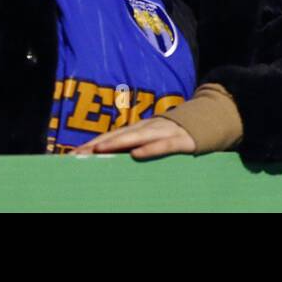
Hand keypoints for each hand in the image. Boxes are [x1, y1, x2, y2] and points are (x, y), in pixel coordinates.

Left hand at [76, 116, 196, 159]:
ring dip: (117, 143)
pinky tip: (137, 154)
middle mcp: (148, 128)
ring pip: (137, 136)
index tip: (72, 156)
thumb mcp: (154, 141)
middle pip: (118, 136)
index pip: (111, 137)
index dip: (92, 145)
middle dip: (97, 144)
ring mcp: (164, 132)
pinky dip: (150, 149)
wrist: (209, 120)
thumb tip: (112, 162)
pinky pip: (164, 145)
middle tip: (78, 155)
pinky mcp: (181, 141)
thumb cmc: (176, 136)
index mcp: (140, 129)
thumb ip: (136, 148)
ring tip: (99, 150)